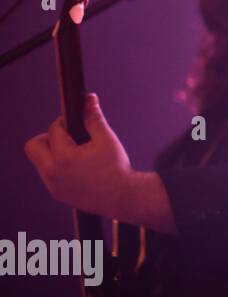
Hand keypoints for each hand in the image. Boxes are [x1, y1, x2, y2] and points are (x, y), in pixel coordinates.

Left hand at [25, 93, 133, 217]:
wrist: (125, 198)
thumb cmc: (117, 169)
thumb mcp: (107, 139)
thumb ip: (93, 118)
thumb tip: (88, 98)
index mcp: (63, 157)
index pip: (54, 129)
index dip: (66, 122)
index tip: (78, 124)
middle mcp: (52, 172)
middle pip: (34, 146)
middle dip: (49, 138)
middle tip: (69, 139)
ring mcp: (53, 185)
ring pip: (40, 161)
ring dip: (54, 153)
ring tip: (77, 154)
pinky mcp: (57, 194)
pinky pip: (49, 174)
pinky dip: (59, 167)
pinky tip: (79, 167)